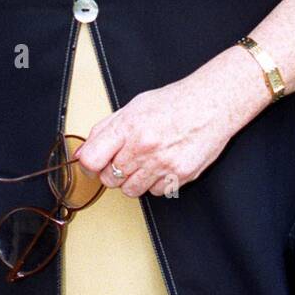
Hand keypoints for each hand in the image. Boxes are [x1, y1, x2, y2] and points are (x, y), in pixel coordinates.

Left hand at [72, 71, 239, 200]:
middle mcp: (144, 147)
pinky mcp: (180, 176)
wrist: (212, 104)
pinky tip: (164, 164)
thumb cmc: (175, 103)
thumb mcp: (133, 107)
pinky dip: (157, 182)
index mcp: (129, 127)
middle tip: (127, 158)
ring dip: (135, 179)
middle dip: (114, 171)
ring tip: (147, 161)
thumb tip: (82, 153)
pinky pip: (156, 192)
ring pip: (131, 190)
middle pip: (110, 179)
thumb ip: (105, 131)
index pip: (92, 160)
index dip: (90, 165)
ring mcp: (163, 164)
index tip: (95, 164)